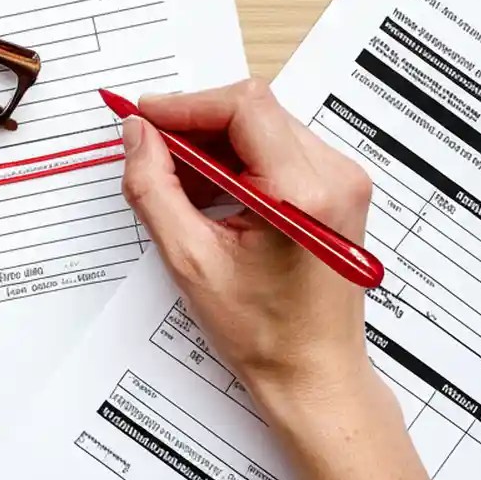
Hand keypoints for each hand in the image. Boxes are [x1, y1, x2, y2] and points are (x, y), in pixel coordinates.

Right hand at [123, 81, 463, 479]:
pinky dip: (239, 159)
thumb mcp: (190, 261)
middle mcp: (334, 178)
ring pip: (265, 126)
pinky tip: (211, 192)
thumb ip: (154, 188)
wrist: (314, 374)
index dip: (186, 106)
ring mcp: (343, 182)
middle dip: (196, 125)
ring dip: (216, 143)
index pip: (243, 108)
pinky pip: (281, 149)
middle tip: (152, 151)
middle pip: (254, 111)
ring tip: (179, 181)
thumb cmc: (264, 334)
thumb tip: (138, 136)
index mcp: (303, 194)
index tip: (146, 120)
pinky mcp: (338, 190)